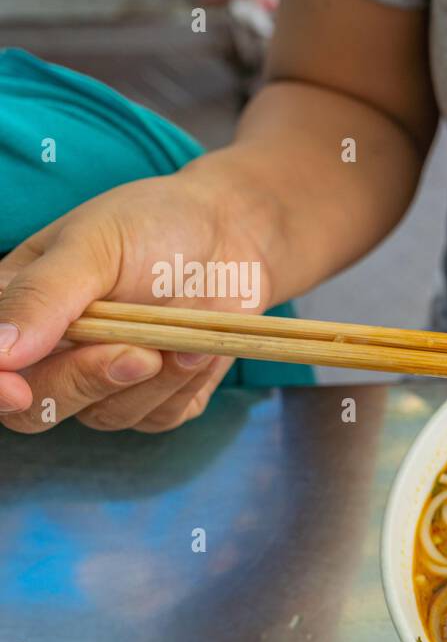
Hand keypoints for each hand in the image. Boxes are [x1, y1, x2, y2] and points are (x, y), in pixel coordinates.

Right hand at [0, 173, 272, 432]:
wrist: (228, 234)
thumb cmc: (151, 224)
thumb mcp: (93, 244)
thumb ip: (44, 296)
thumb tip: (1, 353)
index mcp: (19, 310)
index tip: (17, 390)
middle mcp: (54, 354)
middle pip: (41, 408)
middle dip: (90, 382)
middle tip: (139, 351)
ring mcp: (105, 381)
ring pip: (110, 415)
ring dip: (155, 380)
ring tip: (187, 334)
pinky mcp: (156, 398)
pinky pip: (160, 417)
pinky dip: (186, 384)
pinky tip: (201, 347)